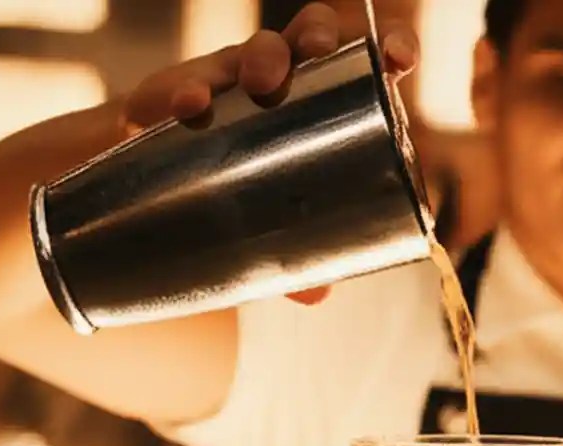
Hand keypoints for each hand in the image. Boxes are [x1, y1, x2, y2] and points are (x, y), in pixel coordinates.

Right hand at [121, 1, 418, 305]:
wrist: (160, 189)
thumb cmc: (246, 196)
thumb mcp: (279, 225)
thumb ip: (299, 256)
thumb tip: (316, 293)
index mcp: (330, 103)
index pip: (372, 61)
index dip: (393, 47)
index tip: (402, 61)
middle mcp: (290, 80)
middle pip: (314, 34)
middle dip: (320, 35)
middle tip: (318, 57)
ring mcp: (237, 78)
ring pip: (259, 45)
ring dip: (264, 56)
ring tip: (259, 84)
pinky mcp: (183, 88)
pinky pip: (184, 82)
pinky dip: (184, 91)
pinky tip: (182, 109)